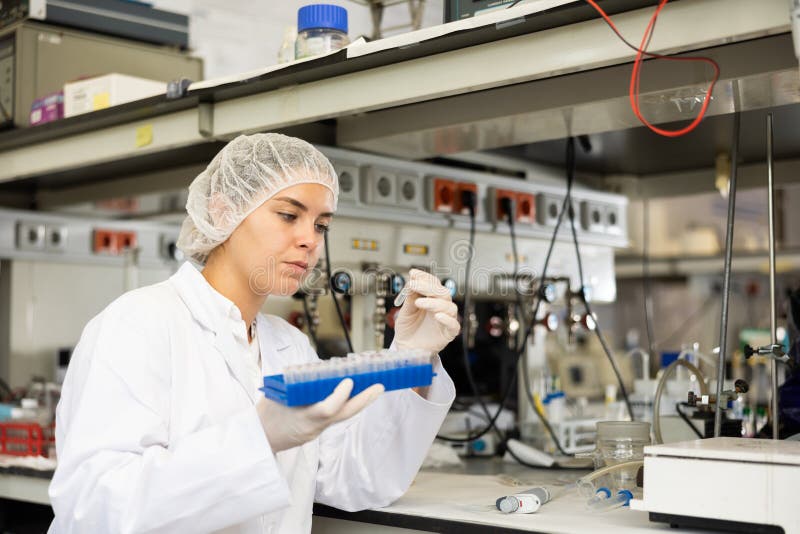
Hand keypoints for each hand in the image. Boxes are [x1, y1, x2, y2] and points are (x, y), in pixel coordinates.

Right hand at [256, 378, 383, 452]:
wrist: (258, 441)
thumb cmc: (265, 415)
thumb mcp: (277, 396)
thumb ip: (296, 384)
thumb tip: (316, 370)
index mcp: (302, 418)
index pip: (327, 409)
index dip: (340, 395)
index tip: (349, 381)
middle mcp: (313, 427)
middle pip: (344, 414)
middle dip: (364, 400)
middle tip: (379, 386)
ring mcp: (316, 431)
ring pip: (342, 416)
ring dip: (359, 401)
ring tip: (374, 387)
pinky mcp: (316, 431)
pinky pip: (334, 417)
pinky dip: (345, 405)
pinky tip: (354, 395)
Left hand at [393, 269, 459, 353]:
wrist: (406, 348)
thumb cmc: (408, 329)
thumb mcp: (406, 310)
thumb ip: (411, 297)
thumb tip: (412, 279)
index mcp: (432, 299)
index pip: (433, 284)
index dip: (425, 277)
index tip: (413, 273)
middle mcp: (441, 308)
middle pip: (442, 293)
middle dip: (428, 287)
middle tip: (413, 285)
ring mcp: (446, 320)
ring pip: (449, 307)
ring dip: (434, 302)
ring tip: (419, 302)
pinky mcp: (448, 334)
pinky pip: (454, 325)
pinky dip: (447, 319)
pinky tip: (437, 316)